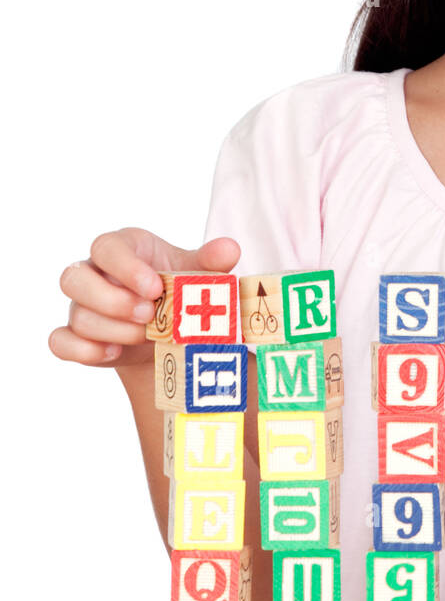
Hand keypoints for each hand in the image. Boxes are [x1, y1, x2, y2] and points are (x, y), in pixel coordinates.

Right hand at [49, 228, 240, 369]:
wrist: (173, 331)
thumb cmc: (182, 290)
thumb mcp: (200, 274)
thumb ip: (212, 261)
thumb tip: (229, 249)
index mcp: (122, 248)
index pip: (106, 247)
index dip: (125, 268)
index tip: (155, 288)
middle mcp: (94, 274)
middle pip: (74, 278)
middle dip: (112, 301)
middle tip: (150, 316)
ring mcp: (82, 305)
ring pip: (77, 315)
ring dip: (113, 330)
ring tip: (148, 337)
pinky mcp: (78, 336)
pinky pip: (60, 341)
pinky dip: (83, 350)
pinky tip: (114, 353)